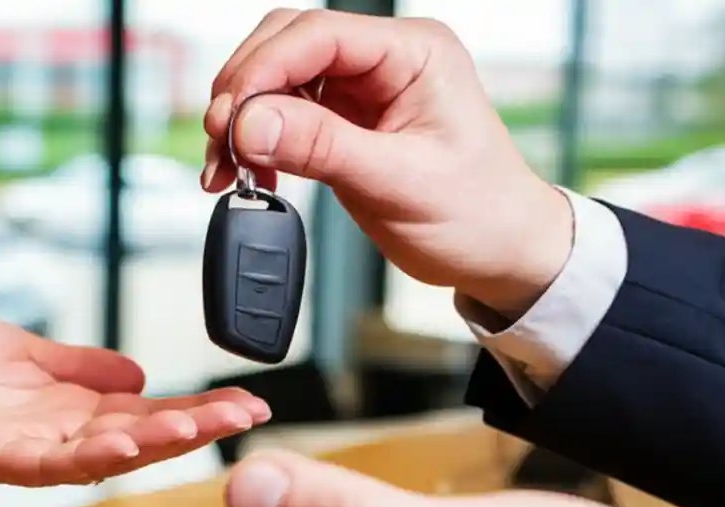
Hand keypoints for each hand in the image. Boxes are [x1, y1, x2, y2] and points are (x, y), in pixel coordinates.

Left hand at [0, 307, 269, 485]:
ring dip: (153, 444)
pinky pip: (44, 462)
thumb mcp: (32, 353)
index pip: (149, 415)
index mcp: (72, 414)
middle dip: (195, 428)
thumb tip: (139, 373)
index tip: (247, 401)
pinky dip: (87, 456)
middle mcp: (56, 440)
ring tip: (201, 427)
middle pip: (139, 440)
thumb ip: (82, 367)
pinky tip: (125, 444)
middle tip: (246, 416)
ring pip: (102, 456)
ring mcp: (24, 451)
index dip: (199, 411)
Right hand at [203, 9, 573, 318]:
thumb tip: (251, 123)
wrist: (500, 253)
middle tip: (223, 143)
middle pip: (287, 45)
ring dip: (244, 119)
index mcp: (414, 52)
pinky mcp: (344, 122)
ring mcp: (361, 89)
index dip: (264, 70)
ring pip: (277, 79)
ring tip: (227, 168)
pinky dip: (257, 141)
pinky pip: (284, 115)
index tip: (231, 118)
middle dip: (245, 90)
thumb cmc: (479, 213)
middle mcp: (384, 60)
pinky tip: (247, 173)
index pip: (319, 35)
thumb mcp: (400, 182)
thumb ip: (323, 148)